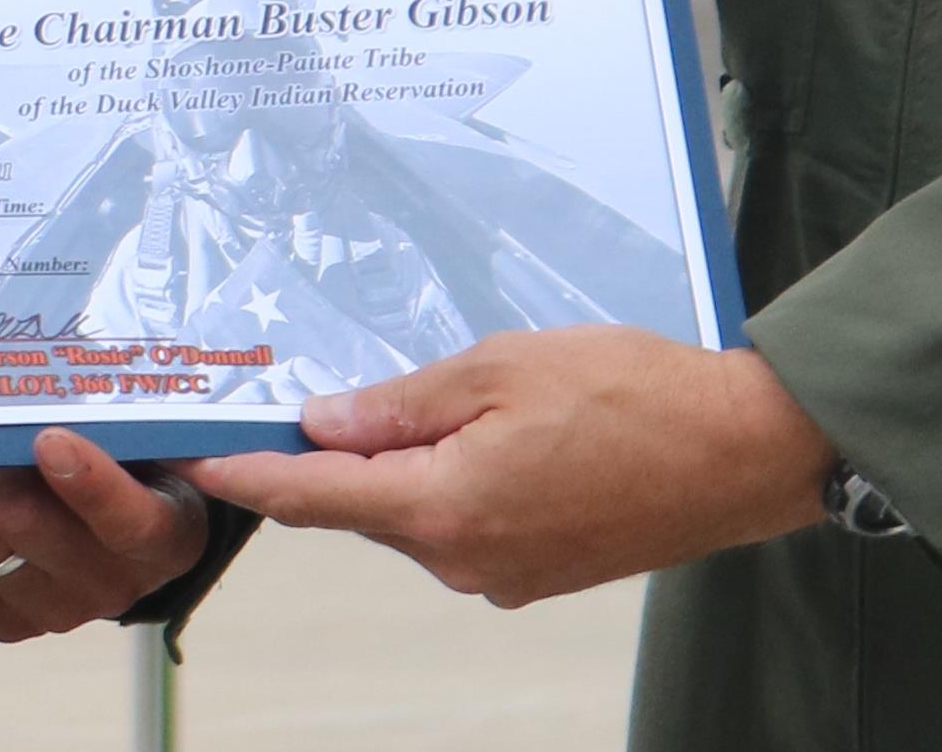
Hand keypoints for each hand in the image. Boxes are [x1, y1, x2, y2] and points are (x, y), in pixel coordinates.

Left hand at [0, 430, 213, 641]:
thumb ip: (161, 427)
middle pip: (22, 522)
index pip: (124, 522)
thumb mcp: (164, 439)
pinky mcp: (1, 625)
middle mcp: (111, 589)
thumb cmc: (140, 465)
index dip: (85, 480)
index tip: (49, 438)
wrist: (126, 524)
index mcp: (162, 540)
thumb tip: (188, 425)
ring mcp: (52, 615)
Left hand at [188, 328, 824, 606]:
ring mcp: (505, 575)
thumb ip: (404, 401)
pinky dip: (452, 481)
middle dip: (337, 454)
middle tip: (316, 389)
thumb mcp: (502, 367)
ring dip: (404, 463)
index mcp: (444, 510)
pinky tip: (487, 430)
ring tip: (437, 395)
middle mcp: (465, 562)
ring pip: (417, 513)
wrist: (743, 450)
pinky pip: (466, 524)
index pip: (313, 498)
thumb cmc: (637, 397)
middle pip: (364, 506)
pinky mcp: (540, 572)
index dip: (248, 477)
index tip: (198, 462)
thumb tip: (327, 422)